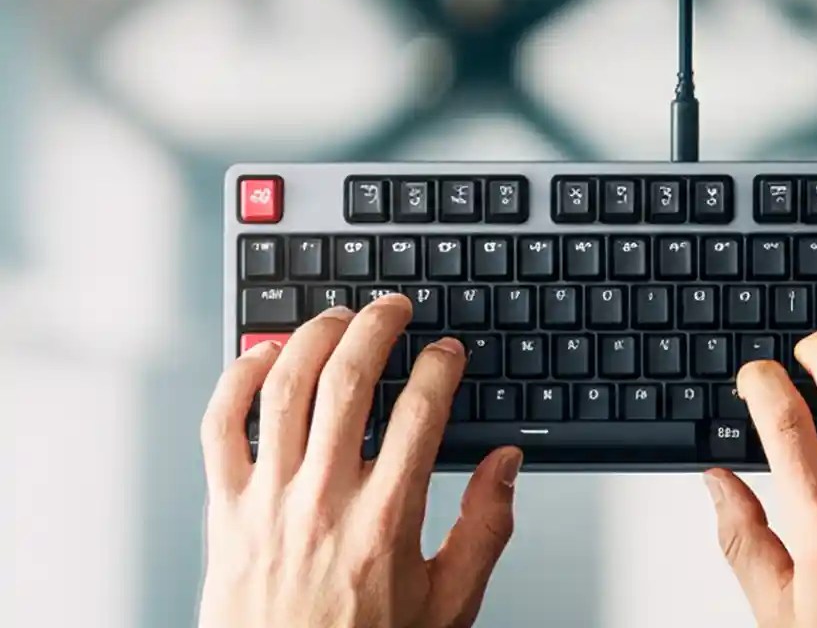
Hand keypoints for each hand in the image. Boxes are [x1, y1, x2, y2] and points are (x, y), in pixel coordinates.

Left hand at [199, 295, 521, 627]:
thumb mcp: (448, 603)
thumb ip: (485, 529)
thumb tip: (505, 467)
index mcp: (385, 522)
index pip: (420, 414)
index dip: (439, 368)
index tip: (446, 353)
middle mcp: (323, 502)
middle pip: (349, 381)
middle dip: (377, 327)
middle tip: (394, 309)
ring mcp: (268, 501)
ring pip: (285, 389)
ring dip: (315, 338)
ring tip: (338, 317)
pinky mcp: (225, 510)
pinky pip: (221, 426)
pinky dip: (238, 379)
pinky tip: (264, 357)